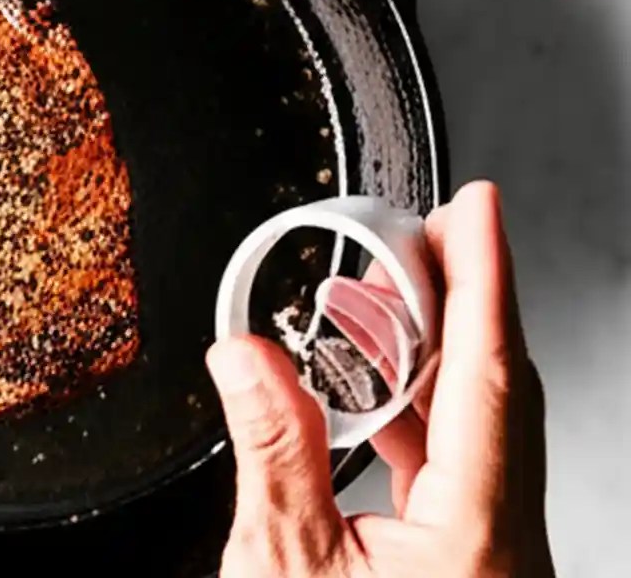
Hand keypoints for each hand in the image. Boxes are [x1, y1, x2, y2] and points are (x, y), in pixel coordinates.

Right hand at [205, 182, 552, 576]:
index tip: (477, 208)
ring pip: (483, 423)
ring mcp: (494, 552)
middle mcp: (504, 539)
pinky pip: (464, 462)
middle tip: (424, 233)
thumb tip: (246, 358)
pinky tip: (379, 390)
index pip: (485, 374)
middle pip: (496, 386)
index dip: (481, 277)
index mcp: (474, 533)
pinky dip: (421, 409)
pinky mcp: (471, 562)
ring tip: (385, 300)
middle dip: (461, 296)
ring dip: (434, 352)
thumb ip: (273, 454)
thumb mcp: (284, 563)